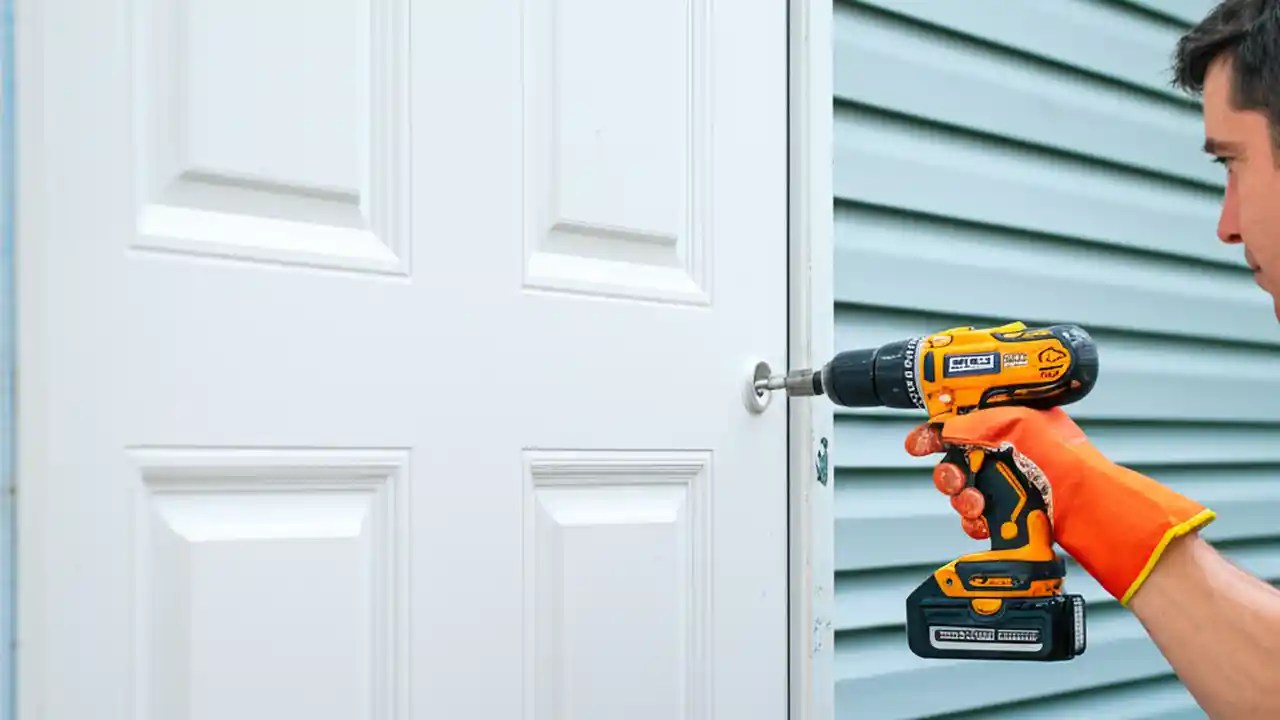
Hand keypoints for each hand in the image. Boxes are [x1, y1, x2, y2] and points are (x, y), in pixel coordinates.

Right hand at [902, 405, 1216, 605]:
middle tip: (956, 481)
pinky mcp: (1013, 514)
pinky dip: (974, 522)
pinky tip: (984, 523)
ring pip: (964, 492)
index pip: (963, 422)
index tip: (919, 444)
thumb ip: (978, 422)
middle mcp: (1011, 453)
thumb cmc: (1071, 465)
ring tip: (977, 505)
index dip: (936, 432)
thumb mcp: (1022, 425)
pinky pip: (977, 518)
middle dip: (949, 473)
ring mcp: (1012, 486)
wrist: (1094, 513)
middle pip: (957, 461)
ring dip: (962, 499)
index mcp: (1013, 424)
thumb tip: (948, 428)